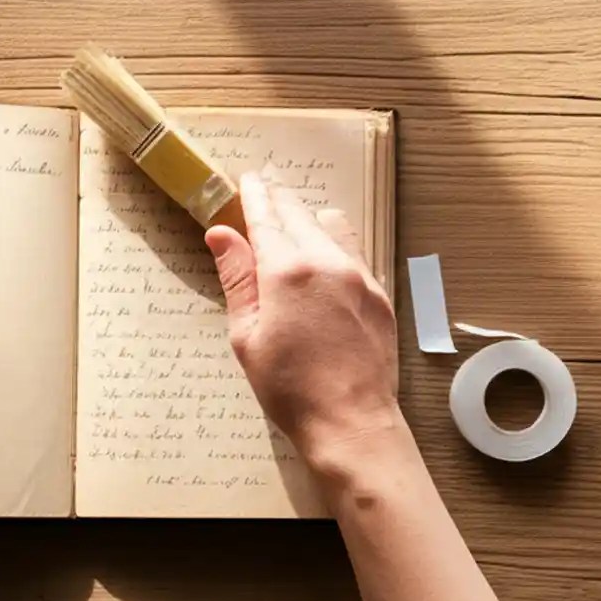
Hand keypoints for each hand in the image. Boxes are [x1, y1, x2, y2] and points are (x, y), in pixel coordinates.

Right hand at [204, 172, 398, 459]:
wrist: (351, 421)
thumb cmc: (289, 388)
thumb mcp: (247, 334)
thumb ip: (237, 278)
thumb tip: (221, 234)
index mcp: (288, 271)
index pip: (266, 218)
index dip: (254, 196)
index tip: (248, 179)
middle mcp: (328, 262)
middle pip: (300, 215)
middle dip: (280, 199)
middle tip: (266, 186)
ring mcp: (360, 276)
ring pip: (332, 227)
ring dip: (309, 219)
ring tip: (294, 221)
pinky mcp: (379, 295)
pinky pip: (354, 252)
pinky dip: (334, 243)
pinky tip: (325, 258)